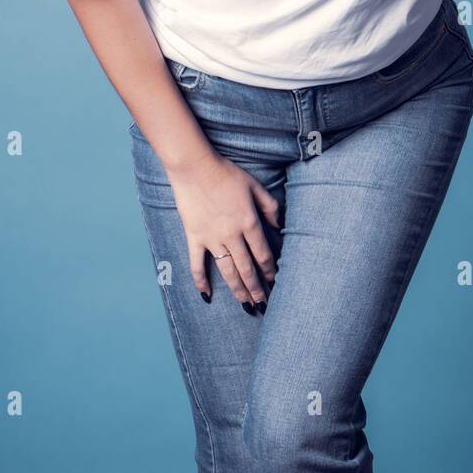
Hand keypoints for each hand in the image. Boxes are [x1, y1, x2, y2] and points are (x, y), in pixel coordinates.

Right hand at [169, 148, 280, 309]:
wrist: (194, 167)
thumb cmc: (226, 173)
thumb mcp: (254, 185)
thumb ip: (269, 205)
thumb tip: (278, 223)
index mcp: (249, 222)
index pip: (263, 253)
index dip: (270, 270)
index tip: (275, 281)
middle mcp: (232, 235)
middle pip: (247, 268)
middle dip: (257, 288)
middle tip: (264, 304)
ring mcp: (211, 239)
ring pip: (227, 271)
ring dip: (238, 290)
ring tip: (246, 305)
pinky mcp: (194, 238)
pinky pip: (197, 264)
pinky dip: (201, 281)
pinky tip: (207, 296)